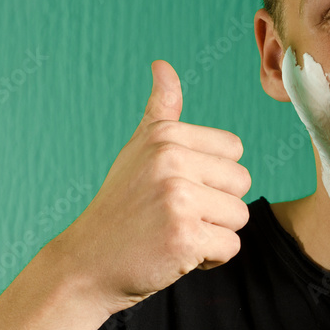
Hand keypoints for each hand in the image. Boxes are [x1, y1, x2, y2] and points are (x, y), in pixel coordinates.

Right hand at [45, 60, 251, 315]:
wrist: (87, 264)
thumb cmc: (121, 206)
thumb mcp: (138, 150)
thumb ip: (161, 111)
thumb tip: (163, 66)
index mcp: (166, 135)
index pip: (234, 151)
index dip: (213, 177)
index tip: (177, 189)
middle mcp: (171, 160)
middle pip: (242, 183)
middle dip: (217, 206)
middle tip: (175, 216)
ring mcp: (178, 198)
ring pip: (239, 215)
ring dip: (214, 232)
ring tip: (175, 233)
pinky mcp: (184, 236)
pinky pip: (231, 246)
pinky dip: (210, 257)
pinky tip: (177, 254)